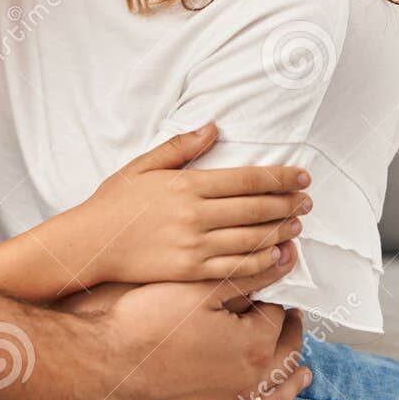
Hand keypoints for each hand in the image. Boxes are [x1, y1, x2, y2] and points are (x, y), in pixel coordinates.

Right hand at [62, 123, 310, 285]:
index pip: (247, 179)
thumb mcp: (143, 166)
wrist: (91, 243)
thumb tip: (213, 128)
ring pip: (252, 238)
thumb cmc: (114, 203)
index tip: (301, 176)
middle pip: (256, 209)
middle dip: (288, 203)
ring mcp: (194, 246)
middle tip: (308, 200)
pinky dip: (263, 262)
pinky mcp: (191, 272)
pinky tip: (277, 255)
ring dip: (281, 230)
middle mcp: (195, 216)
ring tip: (297, 223)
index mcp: (186, 185)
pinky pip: (237, 268)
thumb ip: (180, 147)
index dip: (280, 177)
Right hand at [85, 247, 309, 399]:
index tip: (273, 285)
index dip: (273, 294)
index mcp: (253, 345)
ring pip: (275, 395)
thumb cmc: (143, 326)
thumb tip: (283, 256)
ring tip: (302, 372)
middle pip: (283, 354)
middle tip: (293, 318)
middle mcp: (249, 382)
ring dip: (291, 381)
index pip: (275, 313)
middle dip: (290, 333)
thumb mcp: (196, 286)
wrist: (103, 368)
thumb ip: (245, 272)